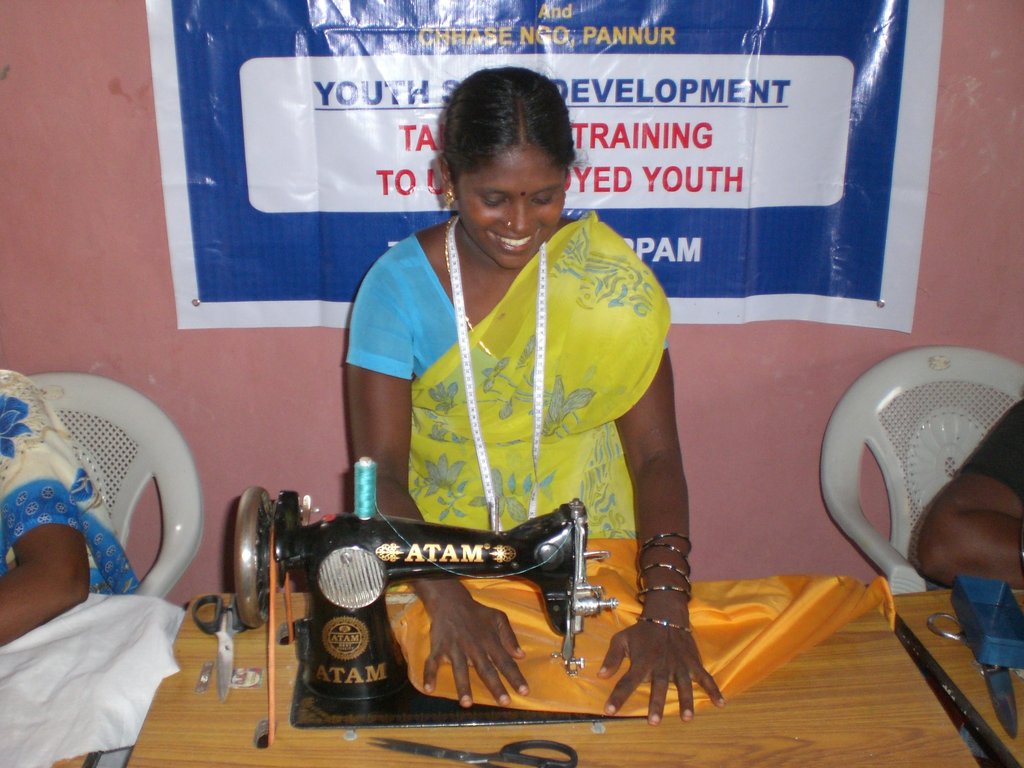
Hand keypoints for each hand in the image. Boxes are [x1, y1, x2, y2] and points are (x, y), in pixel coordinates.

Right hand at [416, 579, 529, 706]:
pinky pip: (432, 663)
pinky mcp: (439, 647)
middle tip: (504, 702)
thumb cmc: (477, 613)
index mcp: (490, 641)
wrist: (451, 601)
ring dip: (463, 686)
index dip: (515, 677)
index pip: (505, 662)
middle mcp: (474, 647)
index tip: (524, 692)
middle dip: (496, 686)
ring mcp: (455, 648)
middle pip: (486, 669)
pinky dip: (429, 675)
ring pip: (460, 669)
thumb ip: (509, 636)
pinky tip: (429, 689)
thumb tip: (520, 655)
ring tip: (467, 703)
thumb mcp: (498, 618)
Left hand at [598, 618, 724, 724]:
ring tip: (687, 717)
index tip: (609, 710)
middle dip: (656, 704)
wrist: (666, 614)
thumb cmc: (642, 631)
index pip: (626, 681)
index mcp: (642, 662)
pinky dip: (714, 690)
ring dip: (686, 701)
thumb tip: (600, 675)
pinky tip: (720, 703)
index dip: (617, 696)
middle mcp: (661, 665)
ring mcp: (679, 665)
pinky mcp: (693, 663)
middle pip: (658, 687)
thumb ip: (612, 658)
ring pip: (683, 685)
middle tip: (653, 721)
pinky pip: (705, 677)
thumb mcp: (621, 639)